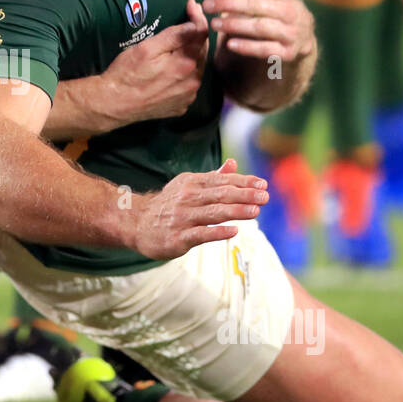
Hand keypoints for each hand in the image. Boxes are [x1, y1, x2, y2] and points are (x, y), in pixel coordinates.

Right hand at [96, 0, 209, 124]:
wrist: (114, 105)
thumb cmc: (126, 73)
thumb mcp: (147, 48)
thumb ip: (174, 36)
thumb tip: (195, 24)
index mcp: (186, 64)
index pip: (201, 34)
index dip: (198, 17)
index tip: (192, 5)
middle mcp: (193, 82)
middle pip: (202, 51)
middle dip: (197, 34)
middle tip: (189, 18)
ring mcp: (188, 96)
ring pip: (197, 68)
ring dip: (192, 54)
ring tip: (181, 43)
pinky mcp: (182, 105)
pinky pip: (189, 84)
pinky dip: (185, 73)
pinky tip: (174, 68)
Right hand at [129, 159, 267, 260]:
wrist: (136, 223)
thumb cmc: (169, 205)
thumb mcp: (187, 185)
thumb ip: (212, 176)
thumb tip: (234, 164)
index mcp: (192, 183)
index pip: (222, 180)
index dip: (243, 182)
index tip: (263, 184)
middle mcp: (188, 198)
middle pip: (220, 195)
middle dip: (244, 195)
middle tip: (265, 196)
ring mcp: (183, 218)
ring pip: (213, 213)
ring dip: (236, 211)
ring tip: (255, 211)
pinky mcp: (178, 237)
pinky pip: (201, 234)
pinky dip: (217, 232)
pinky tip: (234, 231)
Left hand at [202, 0, 315, 60]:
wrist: (303, 37)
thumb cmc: (280, 5)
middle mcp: (288, 11)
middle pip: (256, 6)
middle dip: (230, 5)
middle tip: (207, 5)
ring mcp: (289, 32)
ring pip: (260, 27)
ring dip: (235, 25)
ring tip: (214, 24)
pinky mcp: (287, 52)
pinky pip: (266, 50)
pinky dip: (248, 47)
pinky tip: (230, 43)